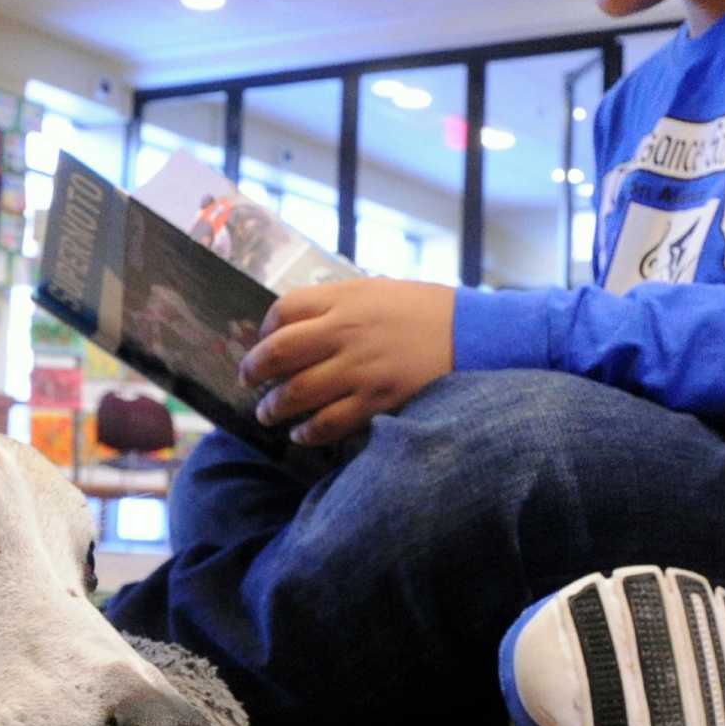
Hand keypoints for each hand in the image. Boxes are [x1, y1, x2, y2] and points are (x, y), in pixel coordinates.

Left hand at [239, 278, 455, 445]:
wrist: (476, 334)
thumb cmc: (428, 311)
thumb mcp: (380, 291)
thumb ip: (340, 305)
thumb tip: (302, 324)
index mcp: (346, 299)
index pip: (284, 310)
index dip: (265, 329)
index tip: (263, 343)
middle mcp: (346, 331)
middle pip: (280, 352)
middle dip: (255, 370)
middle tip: (248, 381)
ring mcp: (361, 368)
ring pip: (298, 392)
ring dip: (274, 407)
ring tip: (267, 413)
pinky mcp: (378, 399)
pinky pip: (329, 422)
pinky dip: (309, 432)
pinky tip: (302, 434)